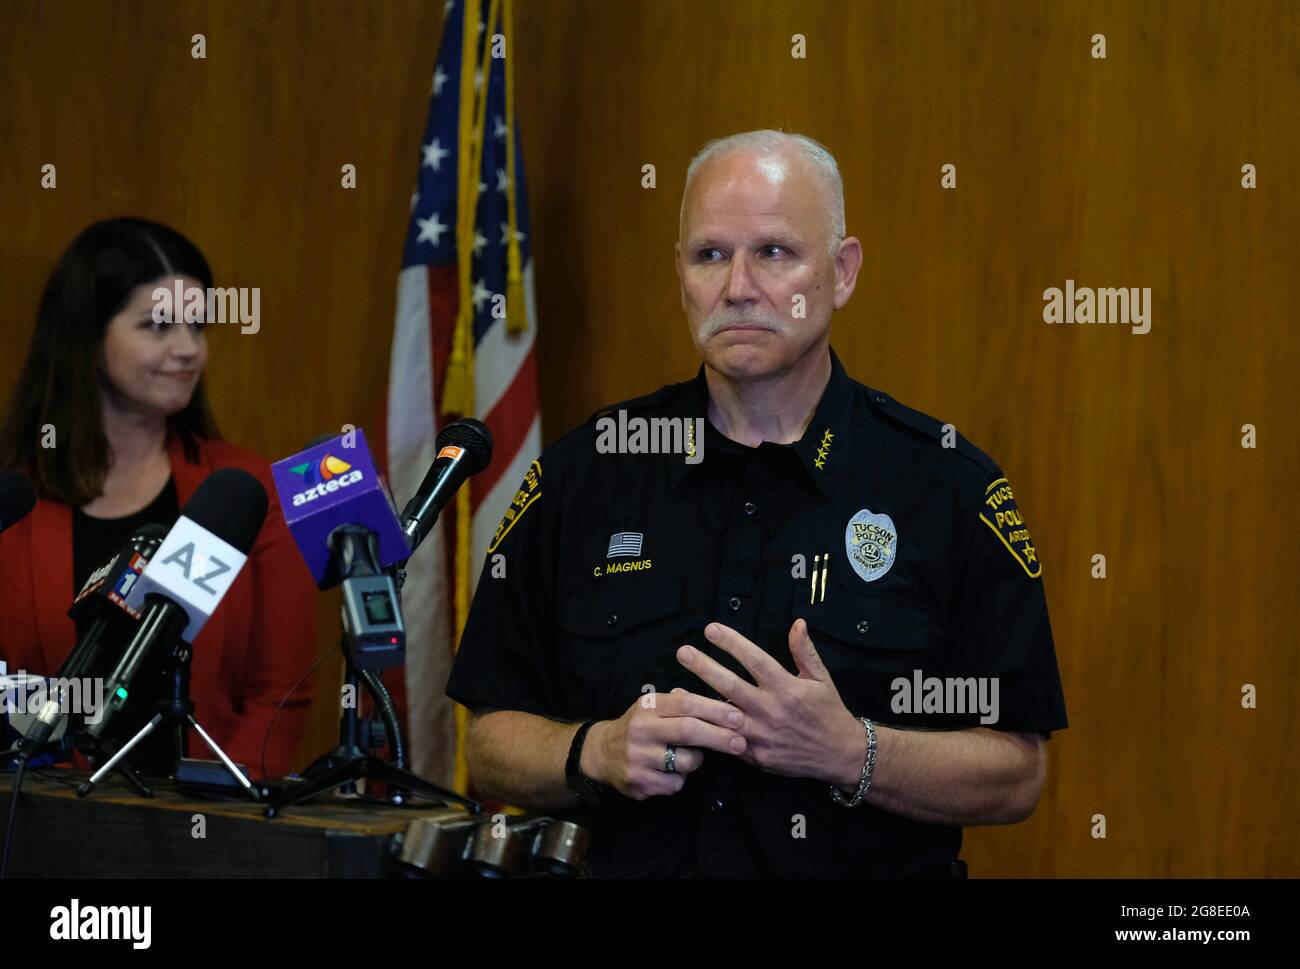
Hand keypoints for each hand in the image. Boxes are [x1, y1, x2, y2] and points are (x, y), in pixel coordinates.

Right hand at [581, 688, 746, 800]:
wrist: (601, 753)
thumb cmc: (639, 727)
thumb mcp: (654, 707)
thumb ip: (682, 704)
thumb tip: (720, 703)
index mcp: (648, 707)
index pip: (686, 704)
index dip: (715, 710)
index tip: (739, 717)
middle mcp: (640, 730)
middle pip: (689, 731)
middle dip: (719, 737)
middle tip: (741, 742)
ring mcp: (638, 758)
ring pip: (685, 762)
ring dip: (696, 761)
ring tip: (686, 756)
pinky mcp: (638, 783)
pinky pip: (675, 784)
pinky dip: (679, 779)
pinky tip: (667, 772)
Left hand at [676, 619, 864, 786]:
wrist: (840, 755)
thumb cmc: (828, 711)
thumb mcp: (821, 678)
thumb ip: (805, 651)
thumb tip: (797, 623)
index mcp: (787, 688)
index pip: (754, 660)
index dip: (731, 643)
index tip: (711, 629)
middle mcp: (772, 710)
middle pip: (732, 686)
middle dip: (705, 667)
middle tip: (683, 652)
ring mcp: (762, 735)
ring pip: (724, 717)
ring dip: (698, 703)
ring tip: (675, 691)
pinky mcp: (756, 756)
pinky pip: (727, 742)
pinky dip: (708, 732)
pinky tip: (691, 722)